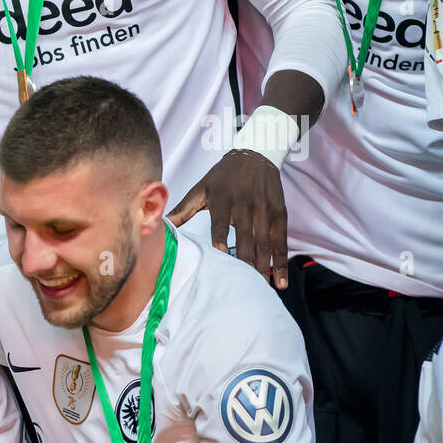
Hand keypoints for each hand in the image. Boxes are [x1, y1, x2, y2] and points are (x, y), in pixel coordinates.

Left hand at [167, 149, 288, 287]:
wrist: (255, 155)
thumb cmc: (222, 177)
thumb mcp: (201, 188)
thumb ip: (183, 209)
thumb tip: (161, 225)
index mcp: (223, 198)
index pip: (220, 221)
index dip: (221, 238)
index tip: (220, 255)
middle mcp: (246, 203)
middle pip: (246, 237)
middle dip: (245, 262)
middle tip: (242, 284)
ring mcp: (265, 208)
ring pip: (264, 242)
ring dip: (263, 266)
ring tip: (259, 287)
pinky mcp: (280, 212)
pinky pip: (281, 240)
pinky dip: (281, 261)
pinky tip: (279, 280)